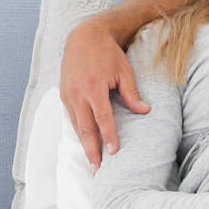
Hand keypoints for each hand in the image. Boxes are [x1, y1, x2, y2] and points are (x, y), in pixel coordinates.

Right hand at [60, 16, 150, 170]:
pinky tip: (85, 144)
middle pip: (85, 129)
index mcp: (94, 87)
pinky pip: (72, 118)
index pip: (103, 118)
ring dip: (84, 146)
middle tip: (98, 171)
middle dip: (92, 151)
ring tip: (92, 163)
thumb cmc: (108, 54)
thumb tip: (144, 112)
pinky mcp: (64, 95)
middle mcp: (78, 93)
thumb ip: (132, 93)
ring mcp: (68, 95)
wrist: (84, 37)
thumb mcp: (124, 70)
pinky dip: (78, 132)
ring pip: (76, 126)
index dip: (109, 136)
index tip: (114, 153)